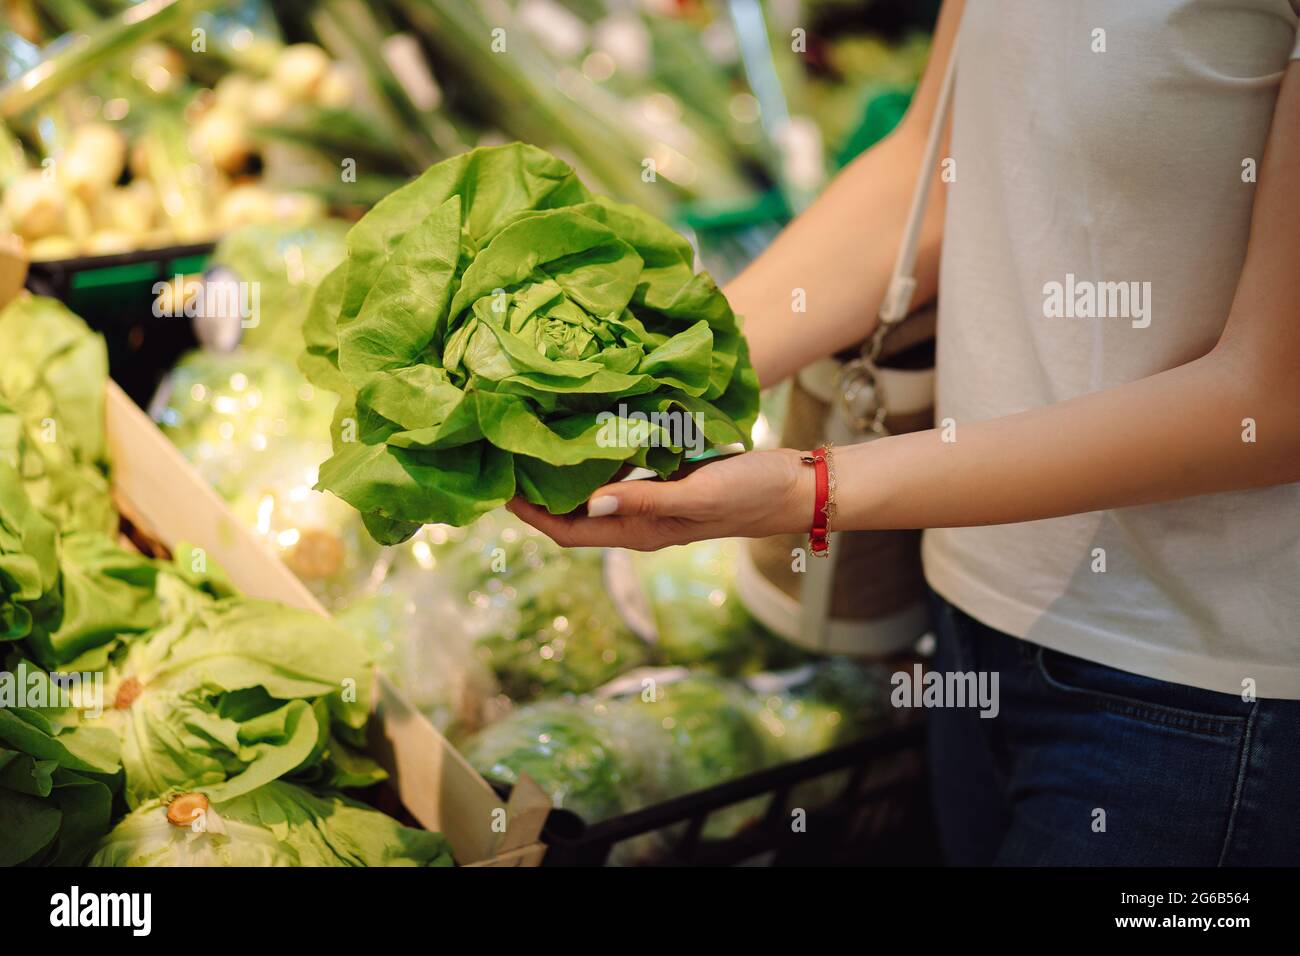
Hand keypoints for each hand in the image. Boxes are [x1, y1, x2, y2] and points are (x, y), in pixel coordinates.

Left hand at [506, 449, 813, 550]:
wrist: (797, 487)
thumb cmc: (751, 493)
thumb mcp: (699, 495)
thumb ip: (646, 500)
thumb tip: (589, 502)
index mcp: (640, 532)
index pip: (569, 530)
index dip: (530, 513)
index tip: (497, 487)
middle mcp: (639, 520)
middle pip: (574, 513)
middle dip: (537, 490)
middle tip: (505, 452)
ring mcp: (653, 500)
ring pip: (595, 489)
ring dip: (564, 469)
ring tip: (532, 436)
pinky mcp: (668, 479)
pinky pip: (621, 469)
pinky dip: (598, 453)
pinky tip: (586, 425)